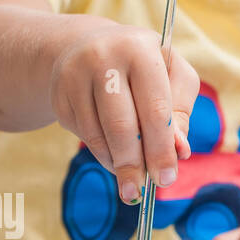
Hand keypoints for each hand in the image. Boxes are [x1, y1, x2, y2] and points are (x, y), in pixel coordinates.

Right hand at [49, 20, 200, 204]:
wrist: (90, 46)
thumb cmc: (145, 68)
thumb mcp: (173, 79)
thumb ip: (180, 114)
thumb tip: (180, 151)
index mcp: (140, 50)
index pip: (155, 110)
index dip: (162, 149)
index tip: (166, 179)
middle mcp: (104, 57)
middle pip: (121, 125)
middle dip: (134, 165)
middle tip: (141, 193)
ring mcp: (75, 75)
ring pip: (97, 134)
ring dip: (116, 165)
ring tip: (130, 183)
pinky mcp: (59, 94)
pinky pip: (82, 134)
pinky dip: (101, 153)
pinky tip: (114, 159)